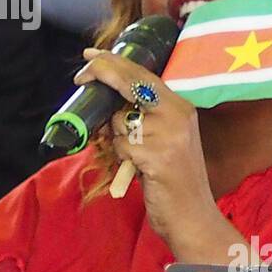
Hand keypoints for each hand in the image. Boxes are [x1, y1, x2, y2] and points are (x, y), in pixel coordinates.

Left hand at [76, 48, 241, 262]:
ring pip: (119, 121)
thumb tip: (107, 101)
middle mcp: (177, 114)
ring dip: (116, 138)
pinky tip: (138, 169)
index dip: (113, 62)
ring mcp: (168, 134)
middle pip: (129, 83)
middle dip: (101, 75)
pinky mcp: (156, 156)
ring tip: (136, 157)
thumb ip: (143, 117)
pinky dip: (120, 158)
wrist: (192, 216)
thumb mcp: (165, 139)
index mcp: (180, 107)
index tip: (91, 55)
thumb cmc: (173, 179)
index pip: (142, 74)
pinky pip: (119, 146)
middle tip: (80, 78)